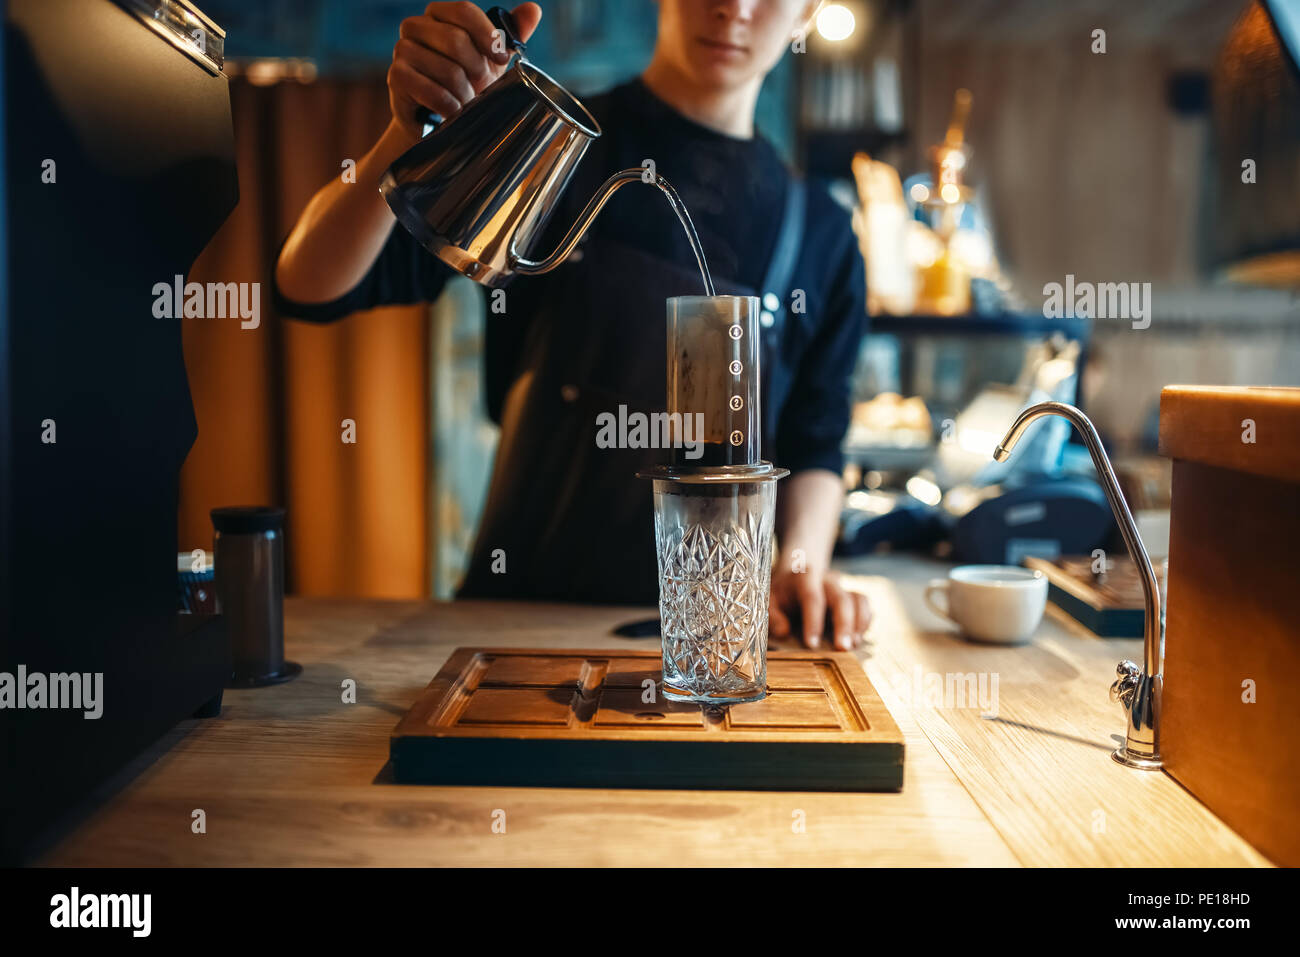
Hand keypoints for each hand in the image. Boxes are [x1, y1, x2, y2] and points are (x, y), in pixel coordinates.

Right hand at [388, 2, 542, 140]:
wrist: (436, 119)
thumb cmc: (466, 83)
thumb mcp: (490, 59)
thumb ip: (509, 34)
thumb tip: (533, 10)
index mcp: (438, 14)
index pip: (464, 11)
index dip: (487, 35)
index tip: (502, 58)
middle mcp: (415, 26)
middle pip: (455, 40)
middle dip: (477, 70)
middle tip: (481, 88)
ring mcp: (402, 50)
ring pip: (447, 69)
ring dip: (465, 93)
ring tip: (467, 103)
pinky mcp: (396, 77)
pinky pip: (430, 90)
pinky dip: (449, 106)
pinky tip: (453, 113)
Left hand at [769, 567, 871, 650]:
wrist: (795, 578)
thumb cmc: (781, 595)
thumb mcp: (769, 601)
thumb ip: (773, 615)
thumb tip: (783, 631)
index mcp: (805, 578)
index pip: (812, 598)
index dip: (813, 622)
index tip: (811, 645)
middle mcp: (828, 580)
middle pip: (841, 599)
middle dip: (843, 625)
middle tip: (842, 648)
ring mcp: (843, 587)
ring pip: (858, 600)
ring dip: (858, 624)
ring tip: (853, 645)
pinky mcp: (853, 596)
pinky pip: (865, 606)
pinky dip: (865, 622)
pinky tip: (858, 639)